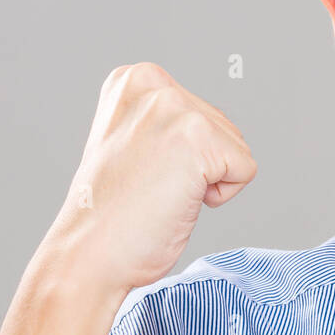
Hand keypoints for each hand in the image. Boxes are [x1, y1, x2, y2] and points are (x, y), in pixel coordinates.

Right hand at [34, 62, 256, 298]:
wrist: (88, 255)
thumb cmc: (110, 212)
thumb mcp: (131, 141)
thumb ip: (163, 121)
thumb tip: (205, 123)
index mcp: (135, 80)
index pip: (201, 113)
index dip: (183, 154)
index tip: (142, 170)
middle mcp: (154, 85)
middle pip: (223, 127)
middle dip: (199, 165)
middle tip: (150, 186)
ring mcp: (175, 108)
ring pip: (236, 148)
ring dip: (208, 180)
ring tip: (159, 192)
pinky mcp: (199, 138)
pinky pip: (245, 169)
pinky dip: (221, 195)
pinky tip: (176, 200)